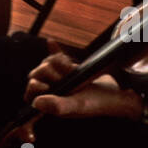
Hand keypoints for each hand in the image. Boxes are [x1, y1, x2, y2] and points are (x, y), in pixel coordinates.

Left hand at [15, 40, 140, 142]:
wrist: (118, 95)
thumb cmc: (98, 103)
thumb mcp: (78, 105)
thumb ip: (57, 106)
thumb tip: (36, 102)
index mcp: (51, 103)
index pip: (30, 93)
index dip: (34, 86)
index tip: (42, 83)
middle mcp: (54, 91)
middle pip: (38, 74)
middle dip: (48, 71)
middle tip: (65, 74)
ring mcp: (62, 79)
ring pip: (48, 63)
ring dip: (57, 61)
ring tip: (72, 68)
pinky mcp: (71, 70)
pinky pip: (58, 57)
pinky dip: (55, 50)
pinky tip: (51, 42)